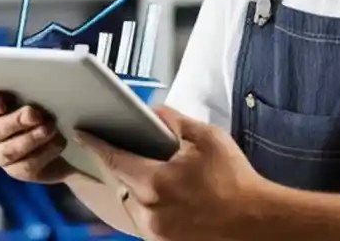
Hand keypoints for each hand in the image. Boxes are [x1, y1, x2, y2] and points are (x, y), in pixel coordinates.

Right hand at [0, 90, 74, 183]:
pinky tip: (58, 141)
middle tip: (34, 114)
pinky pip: (24, 167)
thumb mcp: (39, 87)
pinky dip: (44, 153)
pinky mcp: (17, 169)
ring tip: (50, 128)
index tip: (0, 101)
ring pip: (5, 152)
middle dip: (13, 122)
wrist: (66, 129)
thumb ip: (30, 84)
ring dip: (29, 139)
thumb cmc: (46, 97)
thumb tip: (33, 81)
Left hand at [77, 106, 269, 240]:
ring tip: (165, 180)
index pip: (113, 158)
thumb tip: (154, 112)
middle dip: (128, 167)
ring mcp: (155, 232)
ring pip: (133, 204)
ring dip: (140, 190)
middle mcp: (150, 210)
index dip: (95, 144)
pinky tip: (172, 198)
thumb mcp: (209, 139)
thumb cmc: (236, 182)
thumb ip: (176, 122)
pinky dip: (152, 208)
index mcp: (156, 181)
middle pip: (123, 182)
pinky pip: (146, 221)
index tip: (82, 132)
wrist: (257, 223)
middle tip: (143, 155)